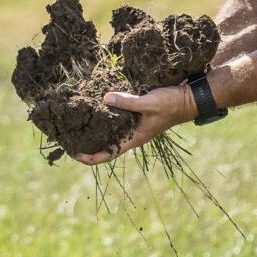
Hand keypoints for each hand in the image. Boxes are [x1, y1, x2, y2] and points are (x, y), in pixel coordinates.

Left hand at [74, 85, 194, 163]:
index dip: (90, 157)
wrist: (188, 100)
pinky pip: (117, 121)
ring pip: (111, 134)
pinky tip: (96, 110)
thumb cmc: (171, 104)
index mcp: (134, 138)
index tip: (74, 154)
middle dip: (88, 145)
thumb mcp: (149, 103)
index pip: (108, 154)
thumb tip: (106, 99)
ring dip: (95, 132)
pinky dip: (105, 118)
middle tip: (69, 138)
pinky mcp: (136, 117)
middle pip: (106, 146)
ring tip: (77, 126)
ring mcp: (134, 127)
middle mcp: (132, 135)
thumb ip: (128, 102)